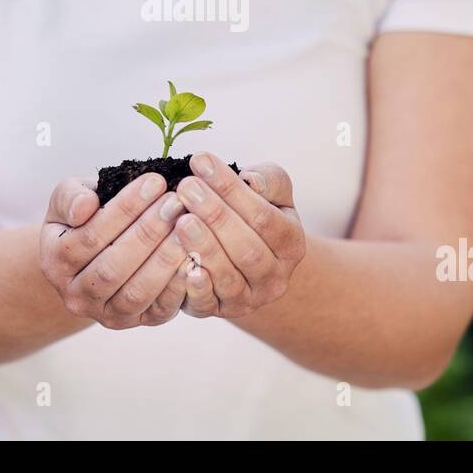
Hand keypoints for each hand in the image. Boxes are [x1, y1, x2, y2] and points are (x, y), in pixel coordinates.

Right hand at [39, 172, 189, 328]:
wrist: (93, 254)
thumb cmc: (85, 217)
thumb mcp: (68, 199)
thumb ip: (70, 197)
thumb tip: (85, 207)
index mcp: (54, 262)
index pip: (91, 236)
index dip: (125, 208)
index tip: (155, 181)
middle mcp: (76, 296)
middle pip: (113, 268)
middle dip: (149, 232)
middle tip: (177, 202)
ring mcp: (106, 314)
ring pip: (137, 292)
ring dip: (166, 258)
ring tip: (189, 225)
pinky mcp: (136, 322)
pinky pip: (159, 309)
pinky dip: (179, 284)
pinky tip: (194, 255)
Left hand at [173, 154, 305, 318]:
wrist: (248, 259)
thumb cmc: (256, 214)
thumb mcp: (273, 192)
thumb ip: (268, 180)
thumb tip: (251, 181)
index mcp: (291, 244)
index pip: (263, 216)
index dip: (231, 189)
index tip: (200, 161)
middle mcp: (275, 277)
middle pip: (247, 248)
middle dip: (215, 215)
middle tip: (186, 187)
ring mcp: (248, 299)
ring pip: (228, 278)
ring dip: (203, 248)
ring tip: (180, 220)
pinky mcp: (219, 311)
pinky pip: (208, 304)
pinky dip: (195, 288)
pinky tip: (183, 266)